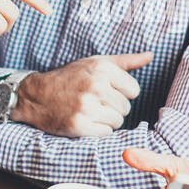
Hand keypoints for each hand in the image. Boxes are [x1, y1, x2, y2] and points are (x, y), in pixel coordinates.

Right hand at [13, 52, 152, 136]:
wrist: (36, 96)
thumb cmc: (70, 78)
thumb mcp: (96, 63)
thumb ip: (126, 61)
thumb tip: (151, 56)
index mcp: (101, 69)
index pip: (134, 90)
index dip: (122, 93)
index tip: (106, 91)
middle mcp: (95, 86)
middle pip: (126, 108)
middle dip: (113, 107)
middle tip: (93, 102)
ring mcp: (86, 107)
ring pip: (117, 122)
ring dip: (106, 120)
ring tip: (89, 111)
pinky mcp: (79, 125)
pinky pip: (106, 133)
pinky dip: (97, 130)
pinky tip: (84, 120)